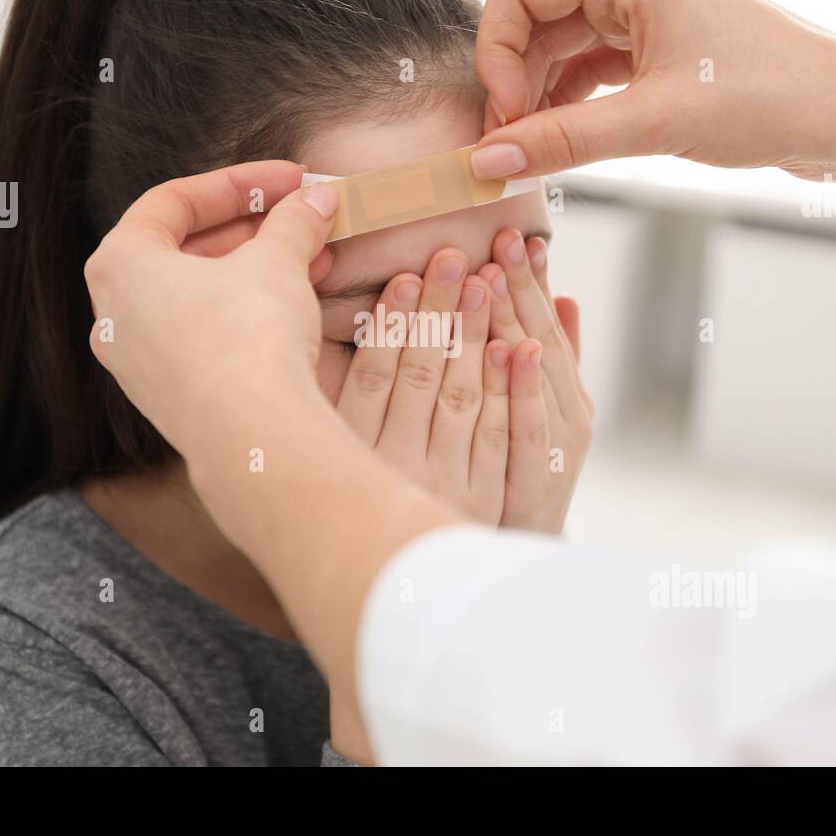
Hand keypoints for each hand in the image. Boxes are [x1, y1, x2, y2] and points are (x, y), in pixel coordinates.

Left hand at [84, 160, 336, 457]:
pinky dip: (246, 313)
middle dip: (254, 229)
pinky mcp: (168, 398)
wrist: (253, 436)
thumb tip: (316, 200)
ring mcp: (138, 361)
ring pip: (199, 296)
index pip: (175, 201)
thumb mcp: (277, 261)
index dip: (240, 183)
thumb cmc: (247, 339)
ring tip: (316, 258)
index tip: (290, 180)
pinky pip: (204, 337)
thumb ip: (293, 222)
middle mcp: (115, 313)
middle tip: (305, 218)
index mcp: (119, 264)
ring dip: (257, 270)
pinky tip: (296, 305)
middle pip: (186, 248)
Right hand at [336, 247, 510, 524]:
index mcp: (349, 454)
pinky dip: (507, 390)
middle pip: (420, 377)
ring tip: (484, 283)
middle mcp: (394, 467)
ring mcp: (442, 484)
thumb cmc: (356, 503)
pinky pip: (498, 438)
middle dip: (438, 312)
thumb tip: (320, 334)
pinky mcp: (482, 499)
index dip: (390, 326)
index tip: (405, 278)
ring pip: (461, 399)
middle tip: (454, 258)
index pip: (370, 378)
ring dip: (474, 336)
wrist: (397, 578)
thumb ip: (331, 401)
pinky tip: (514, 347)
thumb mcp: (333, 454)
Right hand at [470, 0, 835, 181]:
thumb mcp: (656, 122)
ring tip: (531, 154)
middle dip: (513, 82)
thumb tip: (492, 158)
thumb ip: (565, 140)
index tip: (504, 113)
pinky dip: (570, 109)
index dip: (496, 51)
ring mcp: (650, 19)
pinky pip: (592, 74)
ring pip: (561, 51)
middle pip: (535, 21)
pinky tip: (563, 146)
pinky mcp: (663, 55)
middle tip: (508, 146)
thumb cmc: (778, 97)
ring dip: (539, 100)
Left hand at [478, 230, 591, 532]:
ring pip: (534, 375)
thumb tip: (568, 297)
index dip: (532, 280)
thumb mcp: (545, 413)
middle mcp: (568, 412)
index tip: (519, 234)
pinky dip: (523, 387)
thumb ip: (558, 358)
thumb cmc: (524, 477)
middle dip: (521, 286)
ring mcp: (552, 445)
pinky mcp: (531, 480)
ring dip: (515, 322)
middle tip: (504, 237)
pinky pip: (526, 426)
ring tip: (498, 275)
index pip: (546, 324)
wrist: (520, 556)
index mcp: (565, 392)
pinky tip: (515, 349)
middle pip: (542, 339)